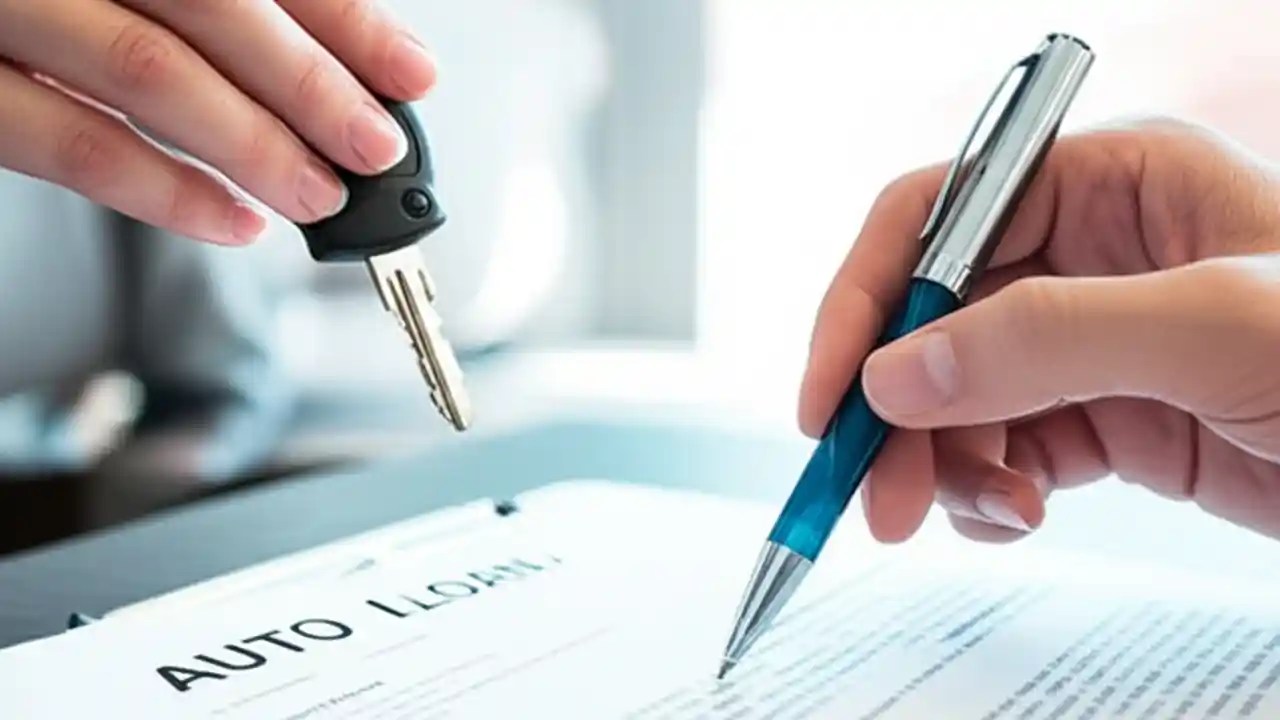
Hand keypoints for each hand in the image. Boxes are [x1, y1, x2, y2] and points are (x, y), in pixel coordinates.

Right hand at [0, 0, 435, 244]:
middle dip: (310, 85)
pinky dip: (158, 188)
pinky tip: (228, 220)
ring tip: (317, 194)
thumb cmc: (46, 0)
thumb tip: (330, 51)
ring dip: (251, 144)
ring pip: (146, 71)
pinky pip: (62, 140)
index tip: (410, 70)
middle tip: (375, 146)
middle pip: (211, 6)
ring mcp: (1, 9)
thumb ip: (209, 0)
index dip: (343, 16)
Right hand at [799, 121, 1279, 542]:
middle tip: (877, 496)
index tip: (831, 394)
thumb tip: (896, 375)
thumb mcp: (1221, 330)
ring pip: (956, 394)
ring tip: (978, 514)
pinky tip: (1018, 515)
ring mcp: (1092, 343)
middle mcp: (1089, 256)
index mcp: (1111, 183)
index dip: (867, 299)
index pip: (936, 217)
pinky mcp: (1106, 419)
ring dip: (940, 459)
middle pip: (932, 319)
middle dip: (894, 408)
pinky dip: (988, 489)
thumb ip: (1052, 339)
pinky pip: (1002, 447)